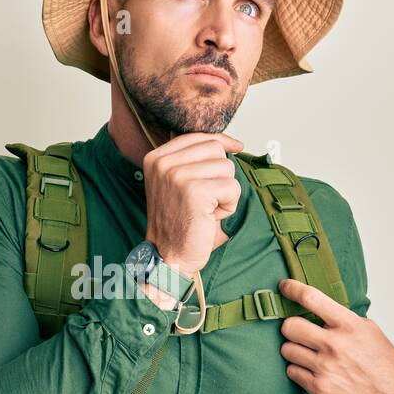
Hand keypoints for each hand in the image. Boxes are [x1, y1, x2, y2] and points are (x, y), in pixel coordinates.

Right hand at [143, 131, 242, 275]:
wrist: (169, 256)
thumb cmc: (178, 223)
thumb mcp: (177, 183)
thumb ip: (192, 160)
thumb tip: (227, 142)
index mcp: (156, 158)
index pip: (199, 136)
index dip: (222, 142)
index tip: (237, 147)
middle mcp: (164, 163)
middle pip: (215, 149)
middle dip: (221, 174)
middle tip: (207, 198)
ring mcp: (178, 176)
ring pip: (227, 168)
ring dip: (225, 192)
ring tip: (207, 209)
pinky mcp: (195, 192)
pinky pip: (232, 187)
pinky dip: (229, 205)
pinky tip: (211, 216)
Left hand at [277, 278, 393, 393]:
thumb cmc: (384, 364)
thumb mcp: (369, 331)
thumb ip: (343, 319)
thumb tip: (316, 309)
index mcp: (349, 326)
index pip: (312, 299)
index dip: (293, 289)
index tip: (285, 287)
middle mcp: (335, 345)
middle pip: (290, 326)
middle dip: (292, 327)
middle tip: (299, 332)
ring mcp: (325, 367)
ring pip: (287, 350)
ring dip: (294, 350)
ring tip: (309, 353)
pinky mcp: (319, 388)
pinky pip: (292, 371)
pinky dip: (299, 370)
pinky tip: (312, 370)